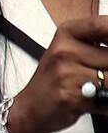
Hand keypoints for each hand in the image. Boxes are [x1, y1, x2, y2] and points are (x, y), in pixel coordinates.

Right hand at [10, 16, 107, 132]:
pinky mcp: (72, 97)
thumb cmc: (53, 78)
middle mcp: (65, 51)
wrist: (31, 106)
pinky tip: (97, 100)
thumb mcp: (69, 50)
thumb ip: (96, 42)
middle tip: (103, 73)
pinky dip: (106, 102)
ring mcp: (67, 74)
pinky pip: (106, 99)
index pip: (100, 25)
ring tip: (100, 88)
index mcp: (66, 34)